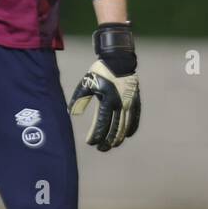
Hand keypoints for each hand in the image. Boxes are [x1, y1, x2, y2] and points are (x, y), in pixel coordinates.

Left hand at [68, 22, 141, 150]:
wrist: (119, 59)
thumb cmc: (99, 71)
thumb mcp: (86, 83)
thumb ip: (79, 99)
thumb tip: (71, 113)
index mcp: (107, 100)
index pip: (101, 124)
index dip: (96, 135)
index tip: (90, 142)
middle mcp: (120, 104)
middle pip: (114, 129)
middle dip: (107, 141)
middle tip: (101, 149)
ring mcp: (129, 103)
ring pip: (125, 126)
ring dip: (118, 138)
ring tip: (112, 145)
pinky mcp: (135, 101)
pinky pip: (135, 118)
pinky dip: (131, 128)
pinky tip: (127, 135)